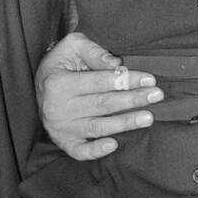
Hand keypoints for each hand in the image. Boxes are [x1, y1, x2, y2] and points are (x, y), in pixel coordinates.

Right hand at [36, 31, 160, 159]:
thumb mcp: (73, 46)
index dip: (126, 80)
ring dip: (124, 123)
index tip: (149, 79)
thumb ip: (94, 51)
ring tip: (148, 117)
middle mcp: (57, 107)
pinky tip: (114, 144)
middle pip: (102, 104)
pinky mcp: (63, 141)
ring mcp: (60, 127)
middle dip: (132, 100)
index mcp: (58, 82)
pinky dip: (95, 150)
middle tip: (157, 95)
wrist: (41, 83)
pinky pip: (79, 151)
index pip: (99, 81)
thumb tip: (116, 64)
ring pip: (97, 127)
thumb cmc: (62, 62)